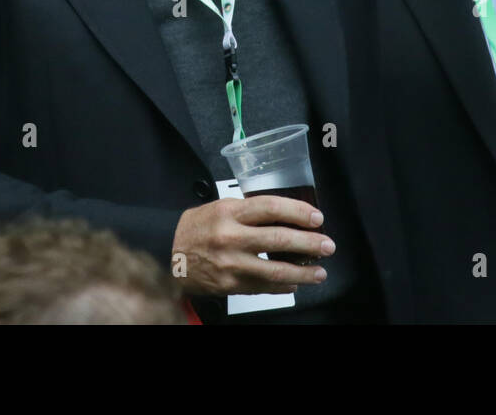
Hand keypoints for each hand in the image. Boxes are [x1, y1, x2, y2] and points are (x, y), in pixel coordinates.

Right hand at [171, 196, 332, 296]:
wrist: (168, 253)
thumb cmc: (197, 227)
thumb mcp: (221, 207)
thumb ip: (251, 211)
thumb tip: (288, 218)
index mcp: (230, 212)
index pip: (272, 208)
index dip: (299, 212)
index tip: (317, 218)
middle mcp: (231, 236)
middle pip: (279, 239)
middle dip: (309, 243)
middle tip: (327, 245)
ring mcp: (231, 263)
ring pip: (275, 269)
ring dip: (302, 273)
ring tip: (320, 272)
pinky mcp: (230, 284)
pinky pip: (263, 287)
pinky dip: (282, 286)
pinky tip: (295, 284)